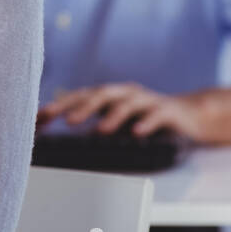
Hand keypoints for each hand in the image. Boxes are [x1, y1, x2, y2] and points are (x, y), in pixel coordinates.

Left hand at [37, 82, 206, 141]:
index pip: (79, 96)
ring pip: (126, 104)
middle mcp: (124, 93)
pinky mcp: (167, 111)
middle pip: (100, 95)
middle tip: (66, 120)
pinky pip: (155, 115)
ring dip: (112, 117)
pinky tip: (136, 133)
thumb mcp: (117, 121)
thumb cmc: (145, 118)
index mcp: (109, 95)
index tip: (41, 116)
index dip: (60, 104)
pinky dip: (145, 124)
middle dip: (81, 107)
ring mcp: (146, 100)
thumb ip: (95, 124)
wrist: (188, 115)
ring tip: (99, 131)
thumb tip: (65, 138)